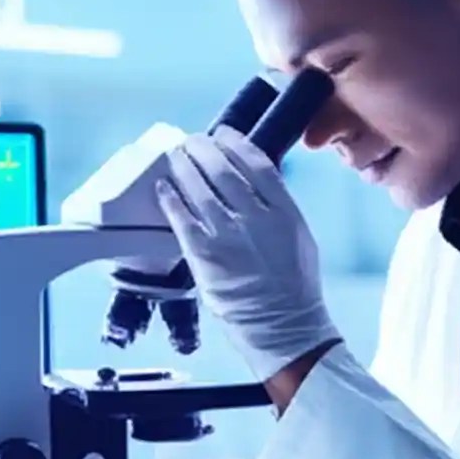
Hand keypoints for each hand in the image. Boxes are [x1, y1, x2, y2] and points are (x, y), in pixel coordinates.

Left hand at [154, 126, 340, 381]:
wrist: (283, 325)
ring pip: (199, 187)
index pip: (257, 163)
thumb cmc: (293, 283)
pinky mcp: (204, 254)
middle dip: (203, 149)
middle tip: (190, 141)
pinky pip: (181, 217)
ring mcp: (229, 236)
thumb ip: (276, 205)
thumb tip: (251, 178)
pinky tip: (162, 186)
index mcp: (285, 211)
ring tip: (175, 156)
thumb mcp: (297, 234)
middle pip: (223, 169)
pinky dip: (170, 197)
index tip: (222, 133)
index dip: (235, 143)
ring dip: (183, 166)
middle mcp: (257, 219)